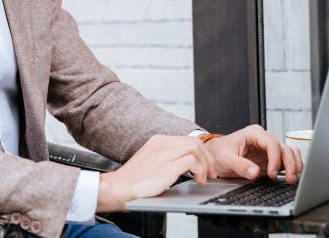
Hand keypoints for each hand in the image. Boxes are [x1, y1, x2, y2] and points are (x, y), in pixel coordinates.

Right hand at [96, 135, 216, 211]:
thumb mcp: (151, 163)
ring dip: (206, 164)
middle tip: (211, 173)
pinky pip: (192, 161)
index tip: (206, 166)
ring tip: (205, 178)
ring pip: (196, 148)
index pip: (187, 140)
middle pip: (195, 142)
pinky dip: (200, 170)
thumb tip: (186, 164)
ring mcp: (163, 153)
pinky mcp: (166, 166)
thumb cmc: (133, 181)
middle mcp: (161, 143)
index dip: (201, 153)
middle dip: (208, 158)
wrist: (117, 188)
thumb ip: (166, 158)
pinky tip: (198, 180)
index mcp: (158, 141)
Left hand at [203, 124, 303, 183]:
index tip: (272, 173)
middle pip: (284, 148)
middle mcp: (264, 139)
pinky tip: (292, 176)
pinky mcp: (271, 159)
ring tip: (293, 179)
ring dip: (294, 165)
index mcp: (253, 134)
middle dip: (289, 163)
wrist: (215, 155)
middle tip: (290, 179)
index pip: (271, 143)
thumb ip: (239, 165)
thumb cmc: (219, 152)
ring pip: (289, 153)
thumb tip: (255, 172)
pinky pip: (287, 160)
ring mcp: (269, 149)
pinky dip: (293, 167)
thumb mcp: (225, 158)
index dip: (275, 158)